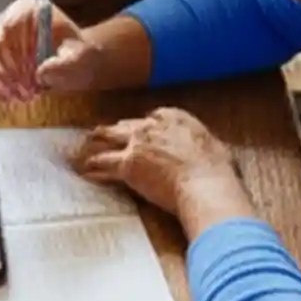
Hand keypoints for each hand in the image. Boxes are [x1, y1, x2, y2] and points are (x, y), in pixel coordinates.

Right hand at [0, 0, 99, 100]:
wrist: (73, 62)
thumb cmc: (76, 57)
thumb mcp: (80, 58)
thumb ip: (66, 64)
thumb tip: (41, 73)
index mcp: (28, 10)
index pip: (11, 28)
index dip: (17, 55)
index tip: (30, 79)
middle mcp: (7, 19)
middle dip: (10, 73)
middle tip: (26, 93)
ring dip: (3, 82)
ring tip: (22, 97)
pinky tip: (9, 98)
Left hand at [75, 108, 251, 233]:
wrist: (205, 183)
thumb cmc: (216, 170)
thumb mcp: (212, 146)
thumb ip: (198, 144)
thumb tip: (204, 152)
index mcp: (174, 117)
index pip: (150, 117)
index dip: (140, 126)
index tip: (136, 132)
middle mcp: (152, 126)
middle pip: (125, 126)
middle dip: (113, 131)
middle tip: (102, 134)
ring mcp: (136, 144)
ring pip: (108, 140)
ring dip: (95, 145)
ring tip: (84, 150)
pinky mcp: (127, 165)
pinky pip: (103, 165)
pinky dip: (93, 170)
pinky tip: (86, 173)